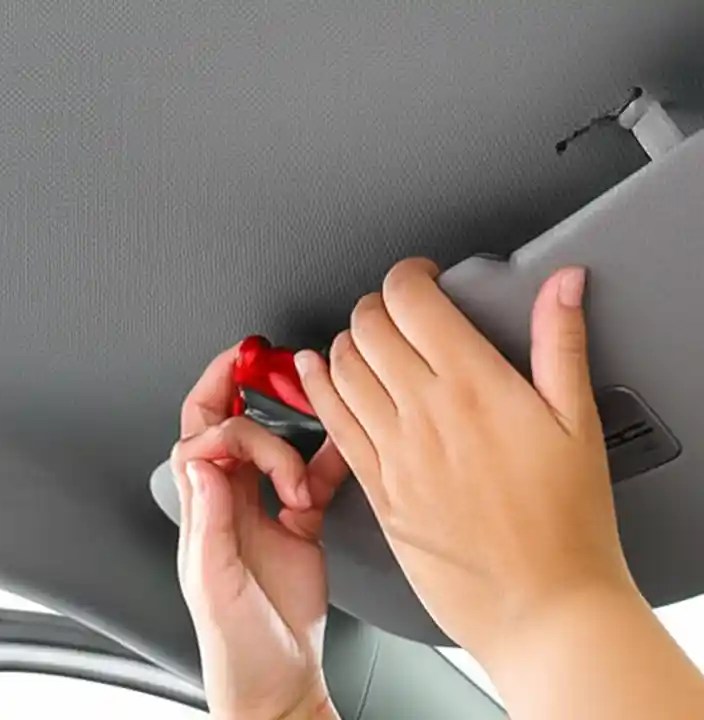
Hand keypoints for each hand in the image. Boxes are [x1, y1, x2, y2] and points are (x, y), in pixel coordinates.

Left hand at [172, 343, 348, 719]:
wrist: (277, 683)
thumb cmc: (237, 647)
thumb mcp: (215, 583)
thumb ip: (210, 521)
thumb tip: (202, 462)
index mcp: (201, 512)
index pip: (199, 439)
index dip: (222, 415)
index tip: (247, 407)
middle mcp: (226, 505)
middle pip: (225, 427)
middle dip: (239, 388)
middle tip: (264, 361)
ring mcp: (262, 512)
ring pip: (269, 446)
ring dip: (291, 441)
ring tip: (308, 461)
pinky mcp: (298, 528)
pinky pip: (311, 478)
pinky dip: (327, 463)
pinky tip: (342, 457)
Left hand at [294, 259, 632, 661]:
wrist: (541, 604)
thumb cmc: (565, 523)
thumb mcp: (577, 421)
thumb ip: (561, 343)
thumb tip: (560, 285)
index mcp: (474, 385)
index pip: (412, 300)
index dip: (408, 275)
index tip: (420, 277)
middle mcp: (424, 413)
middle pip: (368, 327)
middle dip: (376, 306)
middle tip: (395, 309)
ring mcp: (393, 451)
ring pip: (340, 369)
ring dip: (345, 343)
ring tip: (363, 339)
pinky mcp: (375, 487)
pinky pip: (331, 422)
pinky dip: (316, 387)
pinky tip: (315, 373)